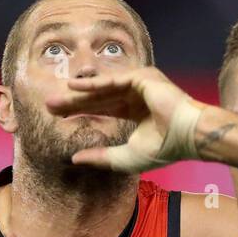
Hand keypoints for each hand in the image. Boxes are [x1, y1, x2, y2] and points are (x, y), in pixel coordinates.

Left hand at [45, 67, 204, 172]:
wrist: (188, 137)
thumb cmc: (163, 149)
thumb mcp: (124, 158)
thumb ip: (100, 157)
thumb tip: (73, 159)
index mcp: (134, 112)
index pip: (101, 109)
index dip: (79, 111)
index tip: (57, 116)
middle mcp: (135, 96)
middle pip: (97, 98)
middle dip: (73, 101)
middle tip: (49, 105)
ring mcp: (139, 85)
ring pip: (102, 89)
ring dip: (78, 92)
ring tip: (55, 97)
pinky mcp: (143, 77)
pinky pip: (113, 81)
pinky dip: (94, 84)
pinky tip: (74, 87)